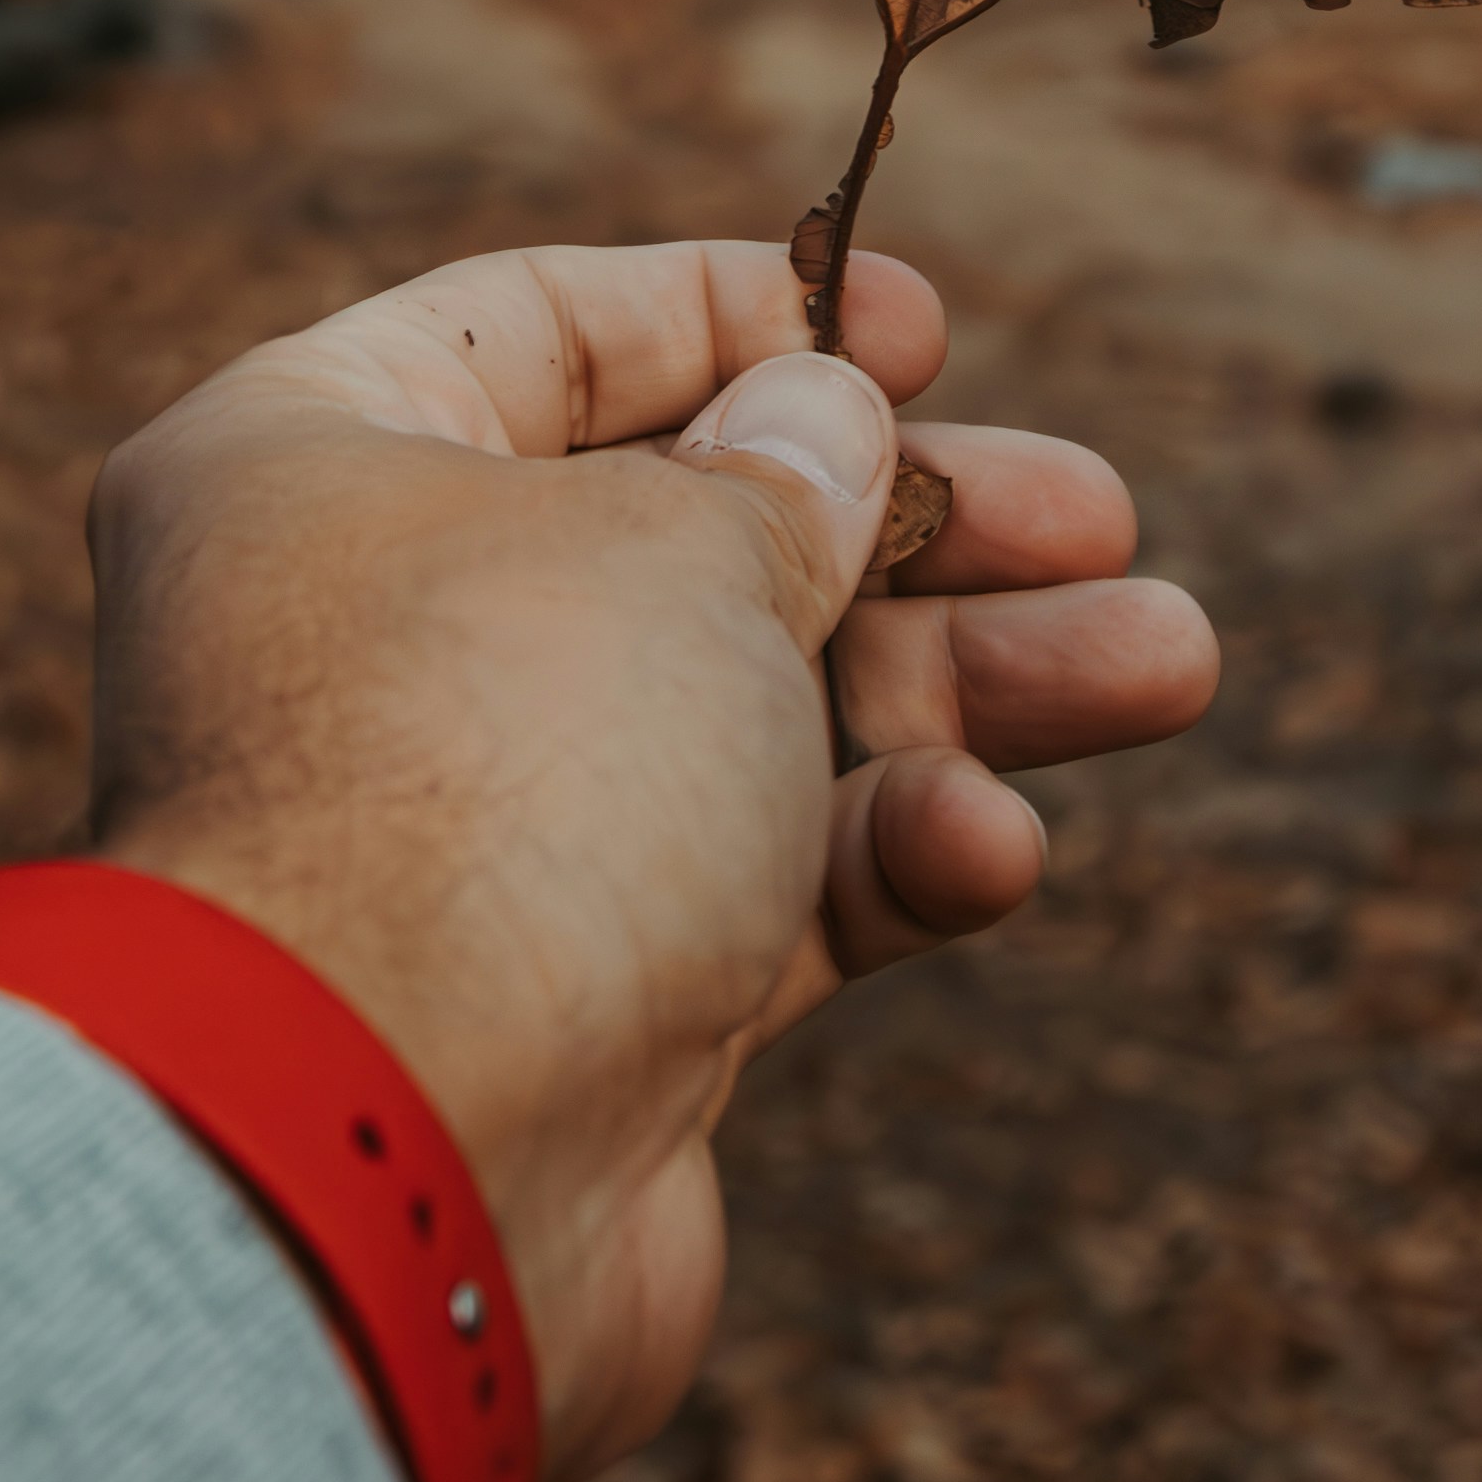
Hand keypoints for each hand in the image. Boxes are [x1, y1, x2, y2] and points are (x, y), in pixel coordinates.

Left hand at [82, 241, 1216, 1481]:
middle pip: (689, 534)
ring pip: (761, 717)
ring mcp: (482, 830)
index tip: (922, 332)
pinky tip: (985, 850)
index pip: (534, 331)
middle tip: (1100, 520)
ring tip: (1169, 660)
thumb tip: (823, 422)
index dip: (738, 316)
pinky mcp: (580, 1003)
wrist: (392, 1165)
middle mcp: (376, 639)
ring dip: (970, 689)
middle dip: (920, 526)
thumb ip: (784, 475)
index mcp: (312, 466)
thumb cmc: (504, 773)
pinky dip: (888, 858)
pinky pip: (759, 890)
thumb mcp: (679, 545)